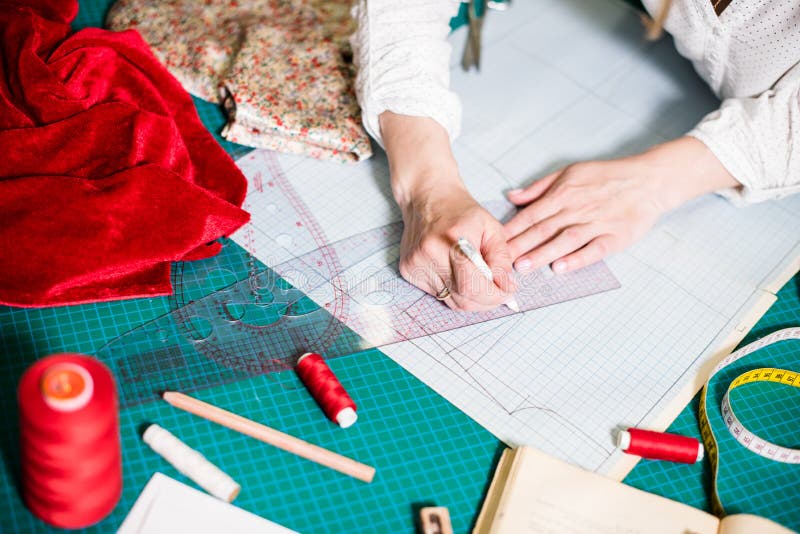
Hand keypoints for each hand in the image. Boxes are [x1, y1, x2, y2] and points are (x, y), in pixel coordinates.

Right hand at [379, 111, 515, 310]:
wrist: (427, 197)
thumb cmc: (462, 212)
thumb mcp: (492, 228)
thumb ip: (502, 260)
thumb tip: (507, 287)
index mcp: (452, 241)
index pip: (473, 286)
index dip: (494, 296)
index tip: (507, 291)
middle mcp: (429, 255)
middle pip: (463, 299)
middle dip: (486, 301)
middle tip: (498, 290)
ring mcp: (416, 264)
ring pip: (451, 301)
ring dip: (471, 298)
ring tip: (480, 282)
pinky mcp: (408, 270)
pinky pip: (438, 294)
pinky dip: (454, 291)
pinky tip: (458, 274)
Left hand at [503, 137, 739, 273]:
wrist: (649, 179)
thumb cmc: (607, 175)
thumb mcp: (570, 171)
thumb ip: (539, 187)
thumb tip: (511, 196)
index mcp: (564, 193)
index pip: (532, 214)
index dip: (512, 229)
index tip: (494, 242)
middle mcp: (578, 208)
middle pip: (543, 229)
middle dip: (519, 245)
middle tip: (499, 260)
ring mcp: (597, 223)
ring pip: (565, 240)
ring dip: (542, 254)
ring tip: (523, 266)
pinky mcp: (616, 236)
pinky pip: (594, 249)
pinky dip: (577, 259)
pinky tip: (561, 268)